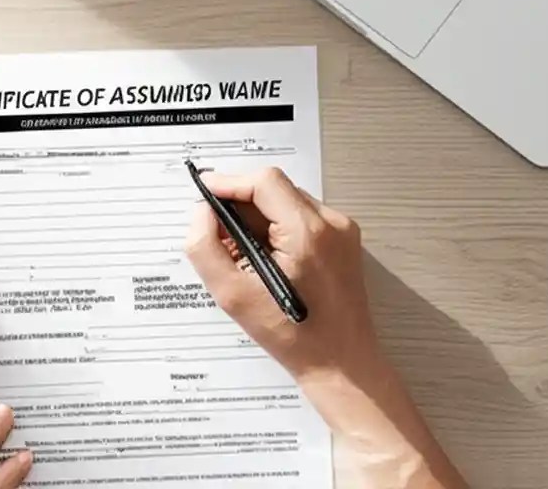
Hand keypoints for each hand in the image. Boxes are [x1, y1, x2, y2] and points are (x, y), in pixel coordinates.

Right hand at [185, 169, 467, 487]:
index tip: (204, 192)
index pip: (263, 182)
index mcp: (307, 232)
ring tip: (241, 253)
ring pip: (288, 202)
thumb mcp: (232, 295)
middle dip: (241, 204)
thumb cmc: (291, 336)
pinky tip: (265, 259)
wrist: (342, 364)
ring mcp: (343, 230)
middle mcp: (331, 223)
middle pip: (275, 189)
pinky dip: (278, 228)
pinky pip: (302, 219)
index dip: (229, 182)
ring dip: (259, 217)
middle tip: (218, 233)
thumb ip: (206, 247)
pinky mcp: (345, 242)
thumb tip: (202, 212)